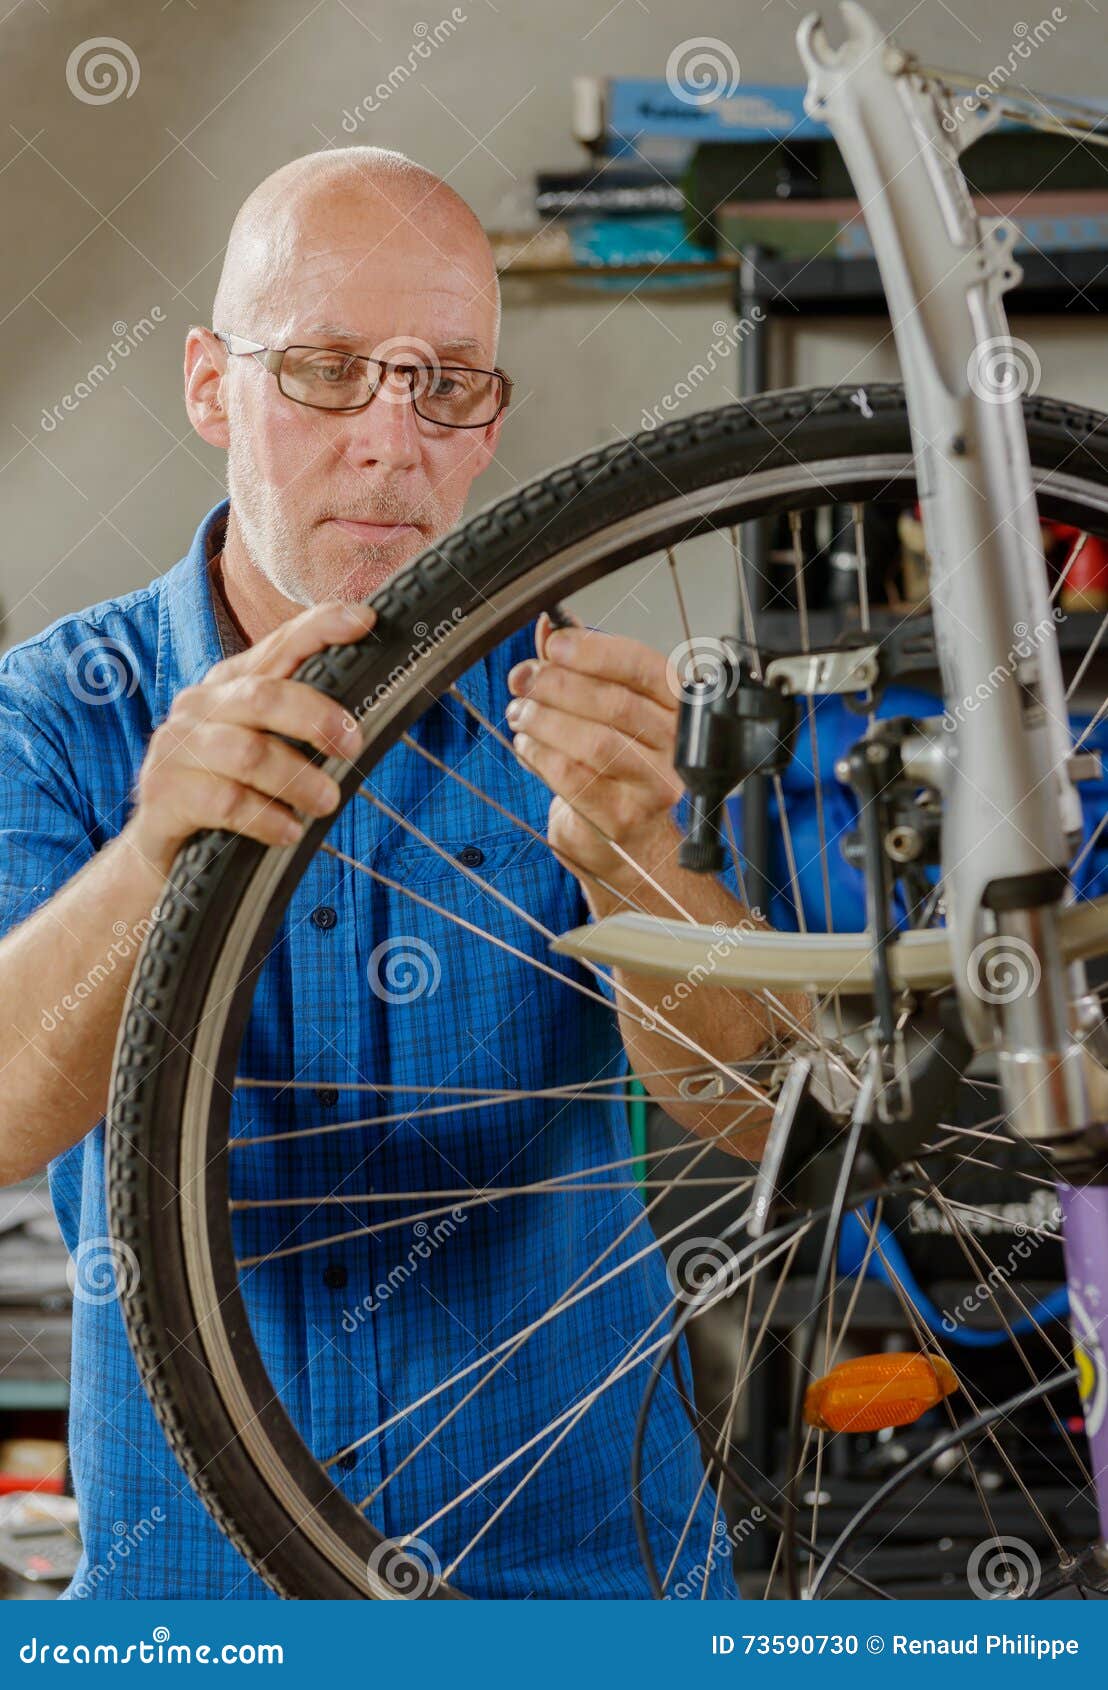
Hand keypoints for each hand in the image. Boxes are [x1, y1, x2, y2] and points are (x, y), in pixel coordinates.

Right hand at [125, 601, 374, 874]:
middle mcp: (198, 708)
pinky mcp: (163, 795)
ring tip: (327, 802)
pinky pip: (227, 802)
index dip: (320, 629)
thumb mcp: (264, 752)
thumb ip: (299, 725)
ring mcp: (176, 750)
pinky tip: (290, 832)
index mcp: (228, 687)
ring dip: (298, 780)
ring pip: (247, 753)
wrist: (161, 852)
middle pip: (263, 696)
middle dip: (316, 717)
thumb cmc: (227, 794)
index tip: (365, 621)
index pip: (278, 646)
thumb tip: (365, 718)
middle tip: (353, 747)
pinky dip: (269, 818)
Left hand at [506, 612, 683, 895]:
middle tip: (523, 680)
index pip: (644, 668)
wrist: (626, 840)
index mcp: (674, 706)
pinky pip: (573, 778)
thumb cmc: (614, 767)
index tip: (555, 644)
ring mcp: (654, 785)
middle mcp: (674, 746)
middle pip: (616, 704)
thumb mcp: (599, 709)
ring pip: (595, 742)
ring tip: (520, 713)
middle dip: (559, 686)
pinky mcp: (623, 817)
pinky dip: (540, 755)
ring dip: (545, 721)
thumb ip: (577, 665)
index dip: (596, 651)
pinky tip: (526, 745)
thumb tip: (549, 625)